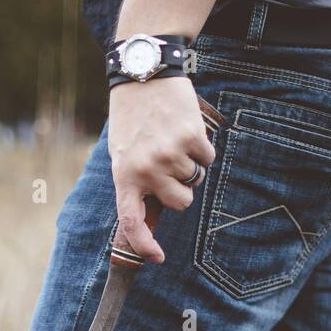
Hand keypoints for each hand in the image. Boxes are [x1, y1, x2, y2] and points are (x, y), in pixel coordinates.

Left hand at [108, 75, 215, 263]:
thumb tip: (153, 213)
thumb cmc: (132, 118)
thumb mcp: (122, 152)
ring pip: (196, 181)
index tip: (156, 258)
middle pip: (180, 203)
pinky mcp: (192, 137)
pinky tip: (186, 130)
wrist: (144, 73)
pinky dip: (203, 148)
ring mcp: (170, 154)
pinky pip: (208, 160)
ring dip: (191, 166)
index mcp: (124, 175)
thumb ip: (135, 182)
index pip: (132, 222)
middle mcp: (147, 169)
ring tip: (174, 141)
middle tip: (169, 164)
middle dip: (181, 189)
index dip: (145, 245)